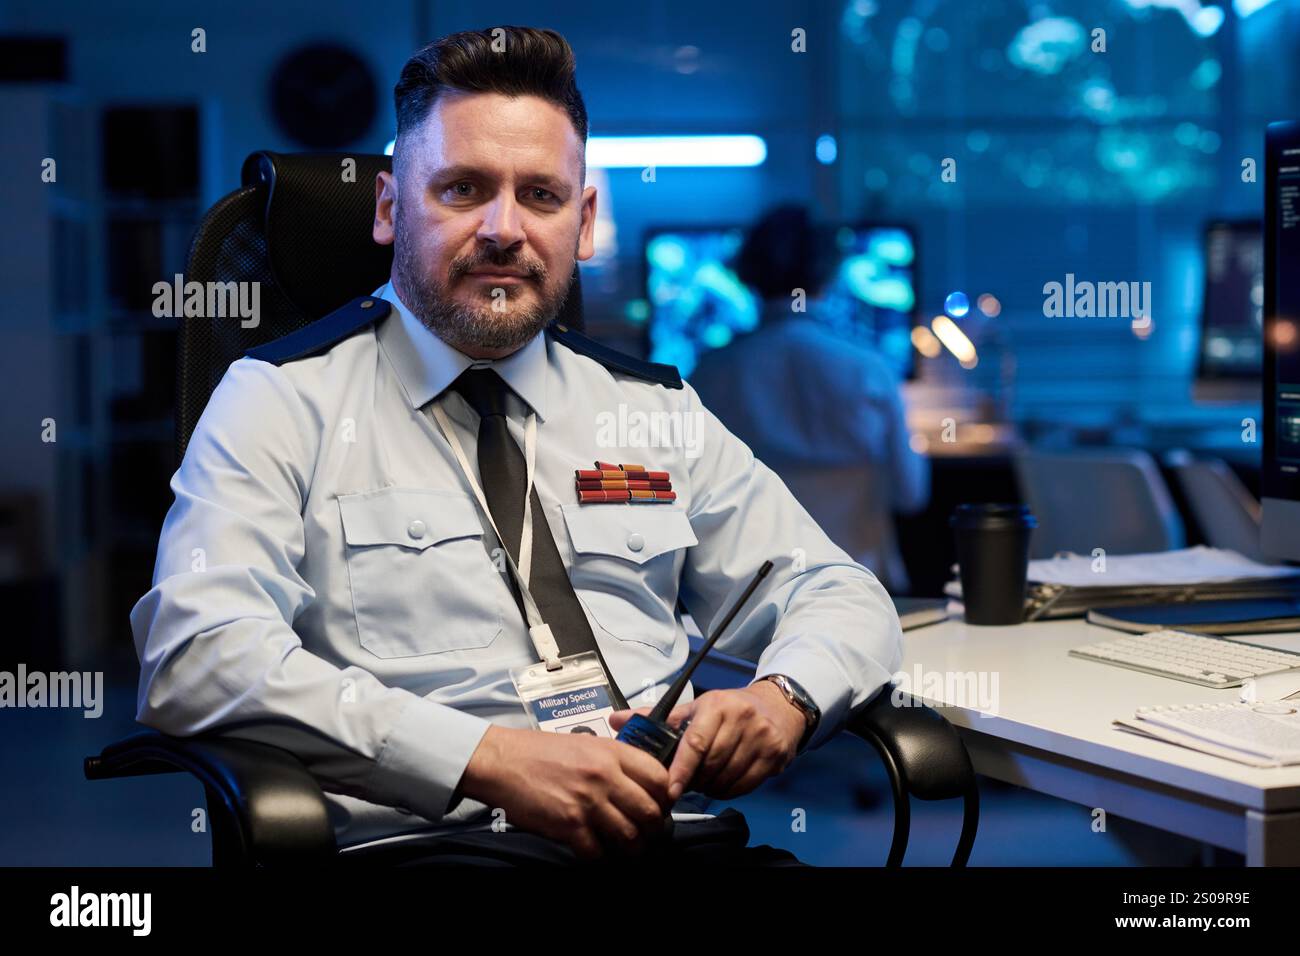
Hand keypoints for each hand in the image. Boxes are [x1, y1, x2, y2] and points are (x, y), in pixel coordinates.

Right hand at [458, 725, 673, 860]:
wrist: (503, 762)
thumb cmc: (539, 752)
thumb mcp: (585, 743)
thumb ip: (613, 761)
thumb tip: (636, 784)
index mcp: (611, 753)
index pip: (658, 777)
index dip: (665, 797)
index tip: (662, 807)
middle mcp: (605, 776)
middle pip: (650, 811)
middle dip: (655, 830)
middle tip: (650, 836)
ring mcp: (588, 802)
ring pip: (629, 836)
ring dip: (633, 850)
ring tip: (630, 853)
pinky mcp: (569, 826)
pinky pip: (597, 853)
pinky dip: (601, 859)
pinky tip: (598, 856)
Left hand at [608, 682, 805, 801]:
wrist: (776, 706)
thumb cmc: (727, 709)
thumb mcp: (694, 708)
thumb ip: (655, 718)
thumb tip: (615, 720)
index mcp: (716, 705)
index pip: (695, 743)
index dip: (680, 770)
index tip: (669, 790)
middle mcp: (741, 718)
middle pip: (710, 764)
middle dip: (695, 779)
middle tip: (687, 782)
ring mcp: (761, 737)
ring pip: (727, 777)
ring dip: (711, 787)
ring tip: (704, 781)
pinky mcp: (775, 755)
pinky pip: (744, 785)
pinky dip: (729, 790)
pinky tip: (722, 782)